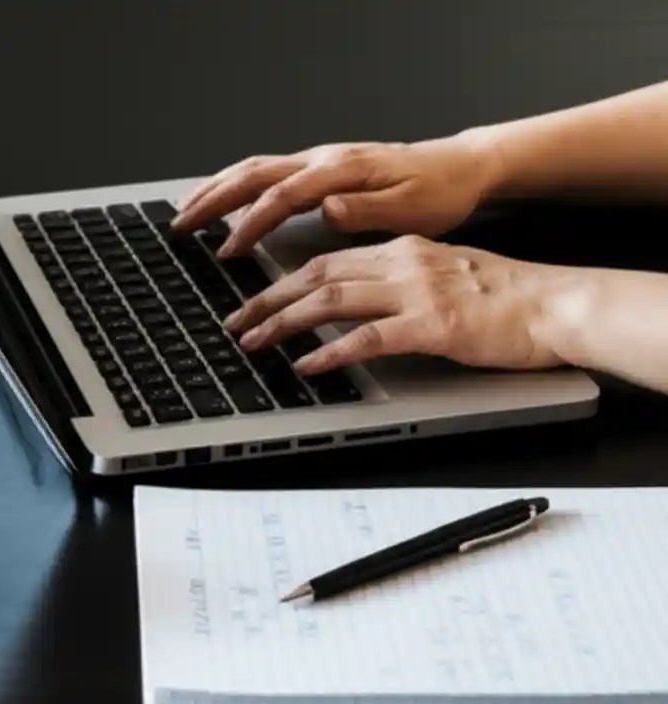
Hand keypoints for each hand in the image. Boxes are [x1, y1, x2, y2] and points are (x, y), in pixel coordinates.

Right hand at [170, 134, 504, 256]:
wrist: (460, 167)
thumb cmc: (439, 192)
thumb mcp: (412, 210)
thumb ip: (366, 211)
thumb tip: (326, 210)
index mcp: (341, 171)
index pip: (281, 195)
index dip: (250, 223)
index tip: (227, 250)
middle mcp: (324, 160)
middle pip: (253, 174)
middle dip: (212, 200)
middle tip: (181, 225)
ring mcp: (319, 160)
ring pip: (254, 169)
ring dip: (216, 189)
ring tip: (187, 211)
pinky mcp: (320, 168)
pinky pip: (266, 172)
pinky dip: (236, 185)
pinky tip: (223, 201)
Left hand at [224, 235, 582, 375]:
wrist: (556, 305)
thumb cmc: (505, 297)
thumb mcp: (442, 274)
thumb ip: (398, 281)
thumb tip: (358, 300)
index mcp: (402, 250)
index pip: (327, 261)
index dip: (283, 282)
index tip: (253, 301)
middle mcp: (402, 264)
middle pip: (316, 276)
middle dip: (267, 300)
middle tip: (236, 324)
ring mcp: (416, 293)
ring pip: (331, 300)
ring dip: (284, 323)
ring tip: (255, 343)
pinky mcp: (432, 325)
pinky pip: (367, 338)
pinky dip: (330, 351)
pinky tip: (306, 365)